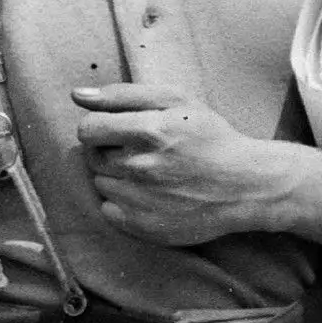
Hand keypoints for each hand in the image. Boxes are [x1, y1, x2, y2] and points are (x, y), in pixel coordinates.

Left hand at [69, 77, 321, 240]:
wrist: (245, 186)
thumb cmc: (210, 137)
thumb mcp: (176, 100)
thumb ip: (122, 95)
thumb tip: (76, 95)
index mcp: (149, 131)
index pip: (88, 129)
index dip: (99, 128)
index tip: (118, 130)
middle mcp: (141, 168)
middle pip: (92, 157)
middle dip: (110, 151)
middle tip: (143, 151)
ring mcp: (141, 200)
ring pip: (101, 183)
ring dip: (117, 176)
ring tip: (151, 174)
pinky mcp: (143, 226)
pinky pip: (110, 210)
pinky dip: (123, 202)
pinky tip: (150, 195)